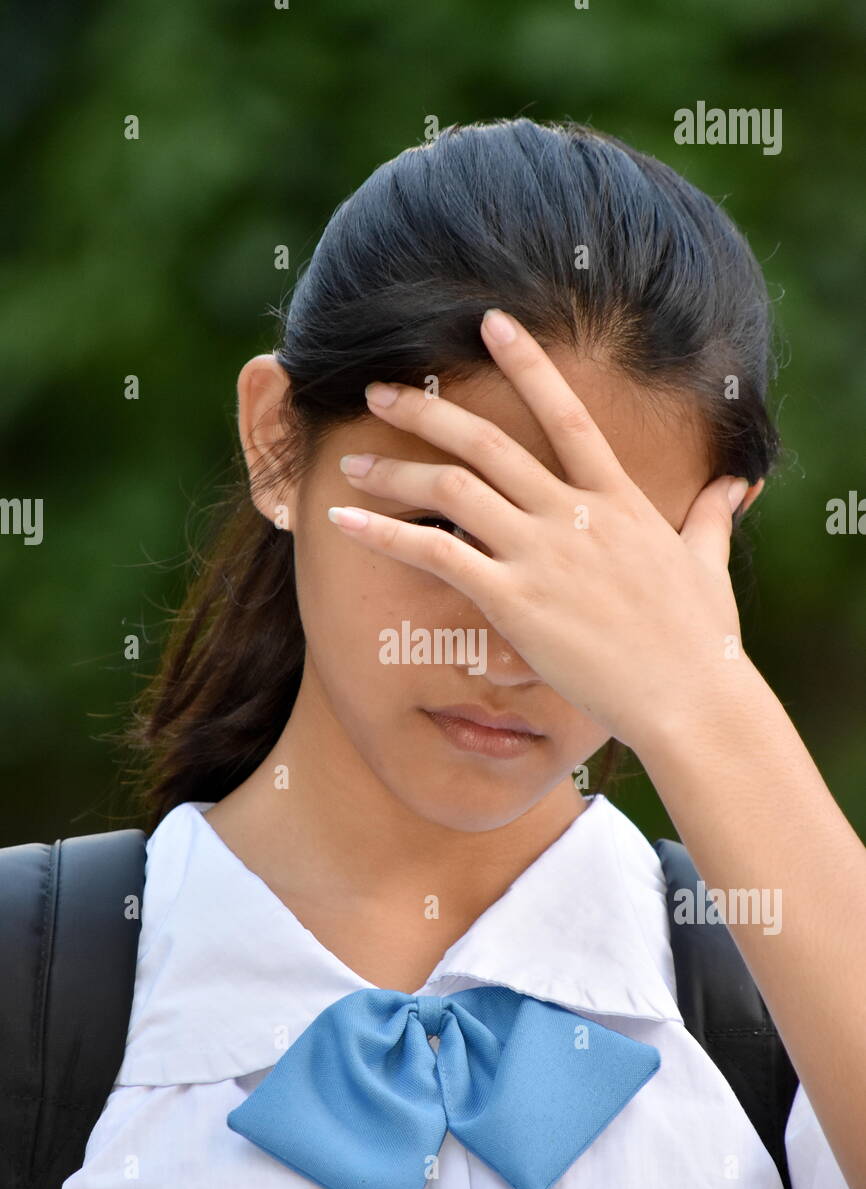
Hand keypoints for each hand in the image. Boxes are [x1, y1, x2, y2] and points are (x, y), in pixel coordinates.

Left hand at [328, 308, 758, 753]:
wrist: (691, 696)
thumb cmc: (702, 639)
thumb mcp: (709, 564)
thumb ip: (712, 514)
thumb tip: (738, 481)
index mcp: (618, 500)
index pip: (567, 414)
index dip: (528, 363)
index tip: (490, 322)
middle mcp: (574, 515)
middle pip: (488, 442)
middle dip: (429, 410)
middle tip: (381, 391)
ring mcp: (542, 554)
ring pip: (452, 491)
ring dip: (395, 472)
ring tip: (351, 464)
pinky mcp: (514, 600)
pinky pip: (435, 556)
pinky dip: (385, 535)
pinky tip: (345, 524)